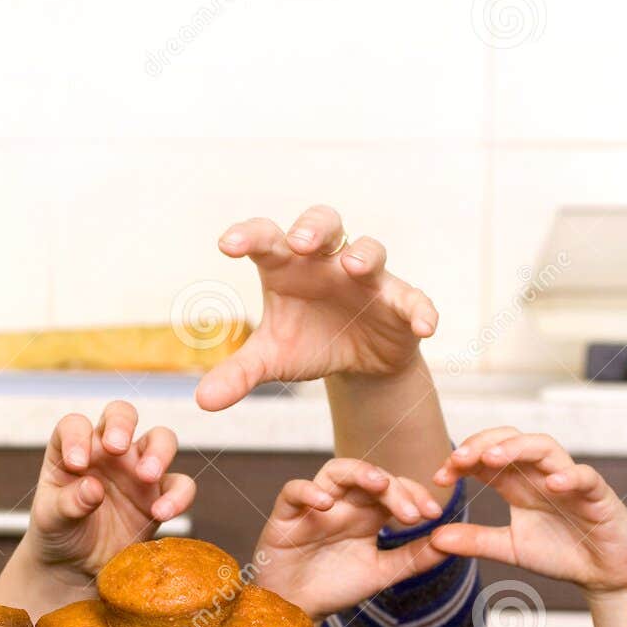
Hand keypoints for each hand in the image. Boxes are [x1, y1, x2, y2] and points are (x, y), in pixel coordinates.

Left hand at [21, 401, 195, 583]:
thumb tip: (92, 489)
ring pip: (161, 439)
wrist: (77, 565)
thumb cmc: (59, 531)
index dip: (77, 436)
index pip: (75, 425)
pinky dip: (177, 496)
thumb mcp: (51, 520)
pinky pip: (181, 485)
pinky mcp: (159, 495)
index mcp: (73, 448)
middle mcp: (108, 451)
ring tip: (146, 476)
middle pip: (122, 415)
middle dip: (122, 423)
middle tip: (116, 446)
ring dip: (159, 452)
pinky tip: (160, 513)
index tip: (76, 464)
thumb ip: (67, 503)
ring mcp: (137, 469)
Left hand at [196, 203, 439, 410]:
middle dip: (313, 229)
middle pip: (322, 224)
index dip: (249, 236)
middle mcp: (327, 262)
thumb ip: (239, 374)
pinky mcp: (400, 301)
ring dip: (363, 254)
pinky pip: (413, 299)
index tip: (227, 245)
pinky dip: (419, 309)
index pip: (267, 239)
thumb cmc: (308, 342)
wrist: (356, 362)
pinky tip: (423, 326)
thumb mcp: (272, 360)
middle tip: (301, 243)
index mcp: (287, 266)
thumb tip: (203, 402)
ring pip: (368, 249)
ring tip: (353, 266)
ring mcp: (367, 278)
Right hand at [251, 458, 445, 619]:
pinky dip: (308, 491)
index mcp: (366, 514)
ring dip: (358, 472)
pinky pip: (293, 491)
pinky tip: (326, 504)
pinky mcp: (285, 515)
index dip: (415, 494)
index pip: (394, 488)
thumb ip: (414, 558)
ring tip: (378, 485)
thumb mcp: (382, 573)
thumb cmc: (335, 587)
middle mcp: (342, 504)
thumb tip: (452, 542)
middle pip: (369, 476)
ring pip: (334, 470)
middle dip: (395, 489)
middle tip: (412, 514)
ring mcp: (313, 506)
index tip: (434, 514)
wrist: (295, 609)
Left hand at [429, 428, 626, 592]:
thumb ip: (476, 541)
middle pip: (512, 440)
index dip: (462, 459)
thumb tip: (434, 539)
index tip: (439, 476)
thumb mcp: (510, 548)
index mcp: (519, 483)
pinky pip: (586, 477)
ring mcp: (570, 481)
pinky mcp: (599, 495)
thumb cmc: (560, 553)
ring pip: (545, 447)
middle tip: (458, 459)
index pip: (487, 457)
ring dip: (518, 448)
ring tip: (493, 458)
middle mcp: (541, 474)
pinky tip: (551, 484)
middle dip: (483, 444)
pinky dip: (569, 476)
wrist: (605, 574)